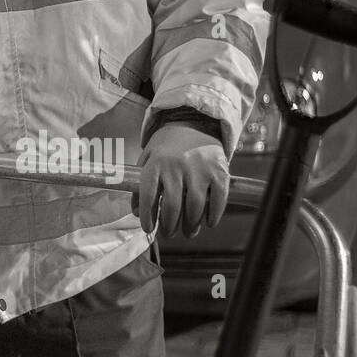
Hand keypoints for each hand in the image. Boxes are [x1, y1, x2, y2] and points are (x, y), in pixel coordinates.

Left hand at [134, 123, 229, 238]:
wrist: (195, 123)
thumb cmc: (167, 148)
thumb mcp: (147, 159)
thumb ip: (139, 185)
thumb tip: (137, 214)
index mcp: (156, 163)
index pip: (148, 196)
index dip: (148, 216)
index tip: (148, 229)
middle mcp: (177, 165)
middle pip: (172, 206)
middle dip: (169, 226)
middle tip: (169, 234)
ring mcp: (200, 168)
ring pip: (195, 206)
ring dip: (191, 225)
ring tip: (189, 231)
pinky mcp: (219, 171)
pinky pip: (218, 199)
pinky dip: (213, 215)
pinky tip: (209, 222)